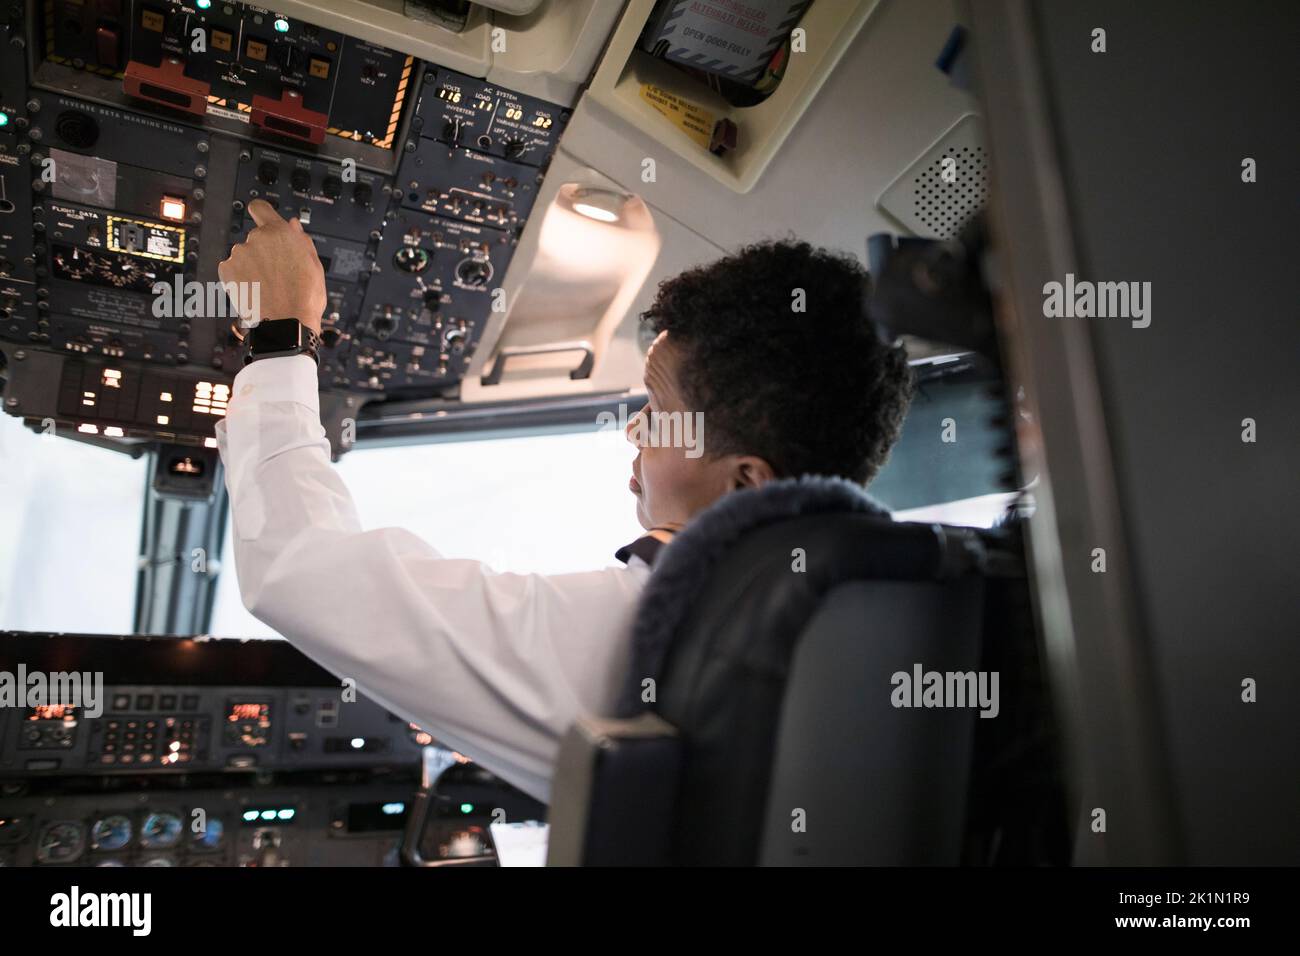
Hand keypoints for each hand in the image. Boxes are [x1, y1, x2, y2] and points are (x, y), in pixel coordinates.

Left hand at [218, 198, 325, 333]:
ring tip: (266, 285)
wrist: (286, 324)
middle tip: (277, 271)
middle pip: (256, 237)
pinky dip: (239, 277)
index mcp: (280, 232)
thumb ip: (300, 239)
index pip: (260, 208)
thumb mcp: (313, 264)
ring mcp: (239, 254)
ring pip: (244, 255)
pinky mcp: (226, 270)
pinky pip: (232, 269)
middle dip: (264, 250)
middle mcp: (257, 238)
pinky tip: (254, 289)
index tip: (262, 218)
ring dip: (251, 265)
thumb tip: (293, 225)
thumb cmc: (304, 298)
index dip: (262, 213)